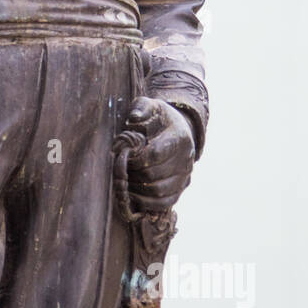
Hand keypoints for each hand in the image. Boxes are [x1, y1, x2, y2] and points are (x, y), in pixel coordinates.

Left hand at [122, 97, 194, 213]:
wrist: (175, 129)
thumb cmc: (157, 118)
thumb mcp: (149, 105)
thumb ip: (141, 108)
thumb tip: (134, 118)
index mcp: (180, 138)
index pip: (154, 155)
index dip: (134, 158)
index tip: (124, 155)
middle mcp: (187, 159)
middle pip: (153, 175)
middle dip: (132, 173)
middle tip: (121, 168)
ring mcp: (186, 175)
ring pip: (158, 191)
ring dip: (137, 189)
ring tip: (125, 180)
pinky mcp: (181, 188)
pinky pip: (165, 202)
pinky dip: (147, 202)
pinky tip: (134, 193)